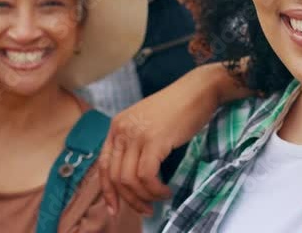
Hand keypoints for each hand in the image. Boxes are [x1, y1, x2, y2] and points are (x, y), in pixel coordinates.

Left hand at [99, 63, 246, 215]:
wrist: (198, 90)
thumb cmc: (177, 109)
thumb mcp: (146, 124)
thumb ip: (135, 145)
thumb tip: (132, 179)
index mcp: (117, 126)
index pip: (103, 165)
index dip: (108, 191)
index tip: (115, 209)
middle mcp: (122, 129)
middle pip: (116, 176)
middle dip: (129, 200)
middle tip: (146, 210)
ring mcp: (137, 134)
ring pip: (130, 180)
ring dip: (145, 196)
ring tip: (160, 198)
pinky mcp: (154, 140)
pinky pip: (147, 176)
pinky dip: (155, 189)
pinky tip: (166, 190)